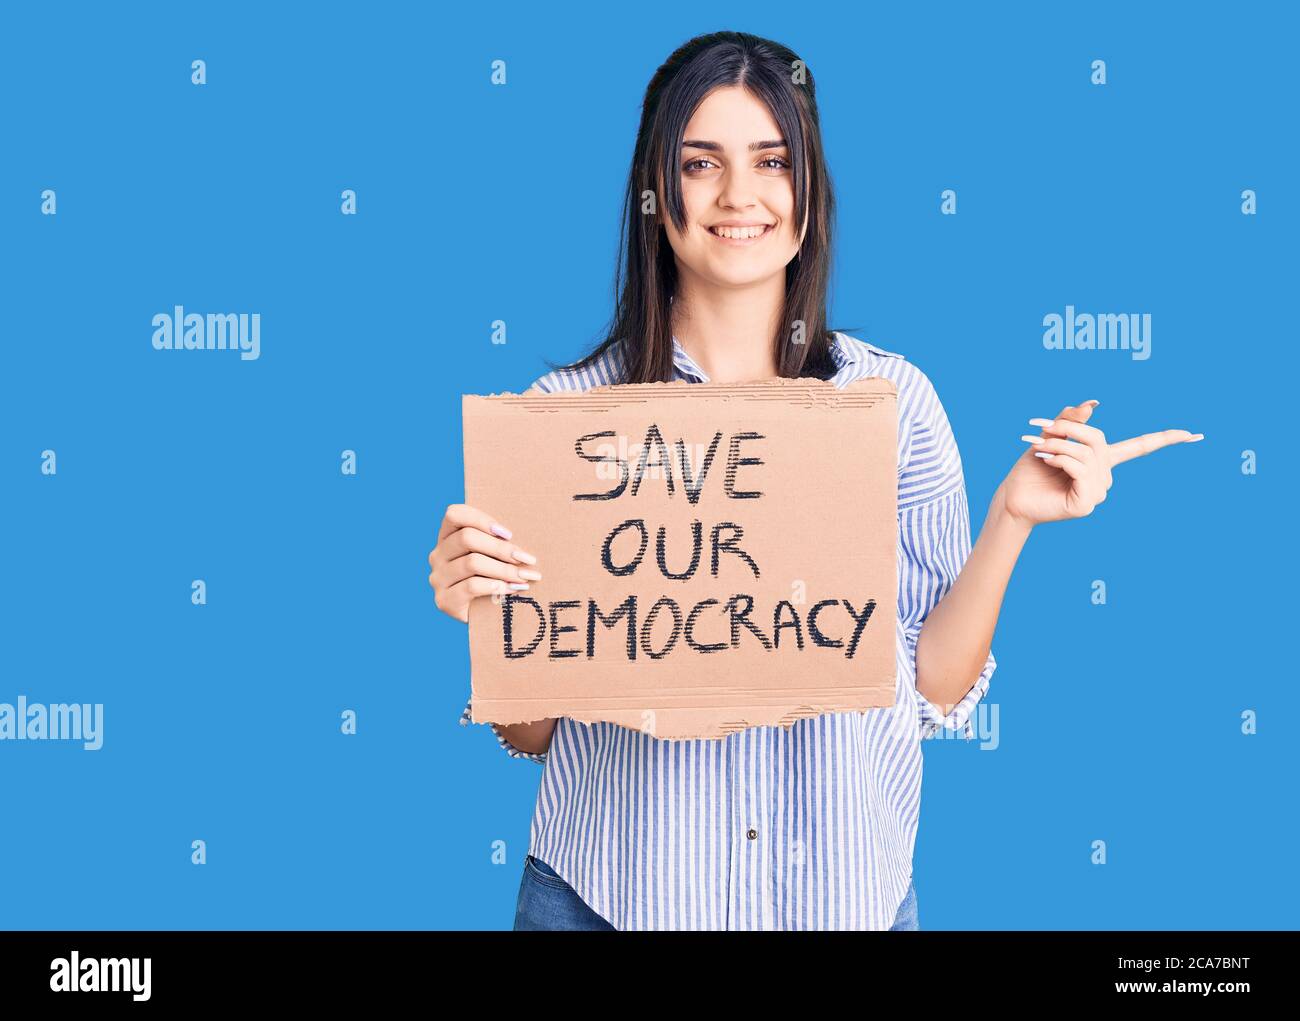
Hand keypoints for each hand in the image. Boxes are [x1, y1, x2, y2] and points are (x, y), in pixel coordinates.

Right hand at [428, 504, 541, 622]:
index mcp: (447, 537)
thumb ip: (498, 543)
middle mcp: (438, 555)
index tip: (509, 534)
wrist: (483, 618)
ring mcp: (438, 578)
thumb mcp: (493, 557)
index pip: (455, 514)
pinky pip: (471, 586)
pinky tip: (512, 588)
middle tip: (527, 559)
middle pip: (467, 538)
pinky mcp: (444, 600)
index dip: (481, 520)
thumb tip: (522, 542)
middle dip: (501, 548)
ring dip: (504, 569)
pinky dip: (496, 586)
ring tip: (525, 576)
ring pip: (472, 563)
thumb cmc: (493, 579)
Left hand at [994, 399, 1203, 527]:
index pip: (1141, 447)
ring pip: (1087, 454)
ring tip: (1037, 451)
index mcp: (1102, 460)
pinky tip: (1046, 463)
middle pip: (1099, 440)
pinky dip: (1060, 460)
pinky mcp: (1087, 503)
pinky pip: (1080, 470)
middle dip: (1068, 430)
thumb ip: (1071, 421)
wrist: (1013, 496)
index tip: (1194, 434)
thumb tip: (1094, 402)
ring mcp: (1098, 491)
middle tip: (1041, 430)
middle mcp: (1105, 476)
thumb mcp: (1050, 437)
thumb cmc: (1031, 469)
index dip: (1166, 439)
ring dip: (1058, 446)